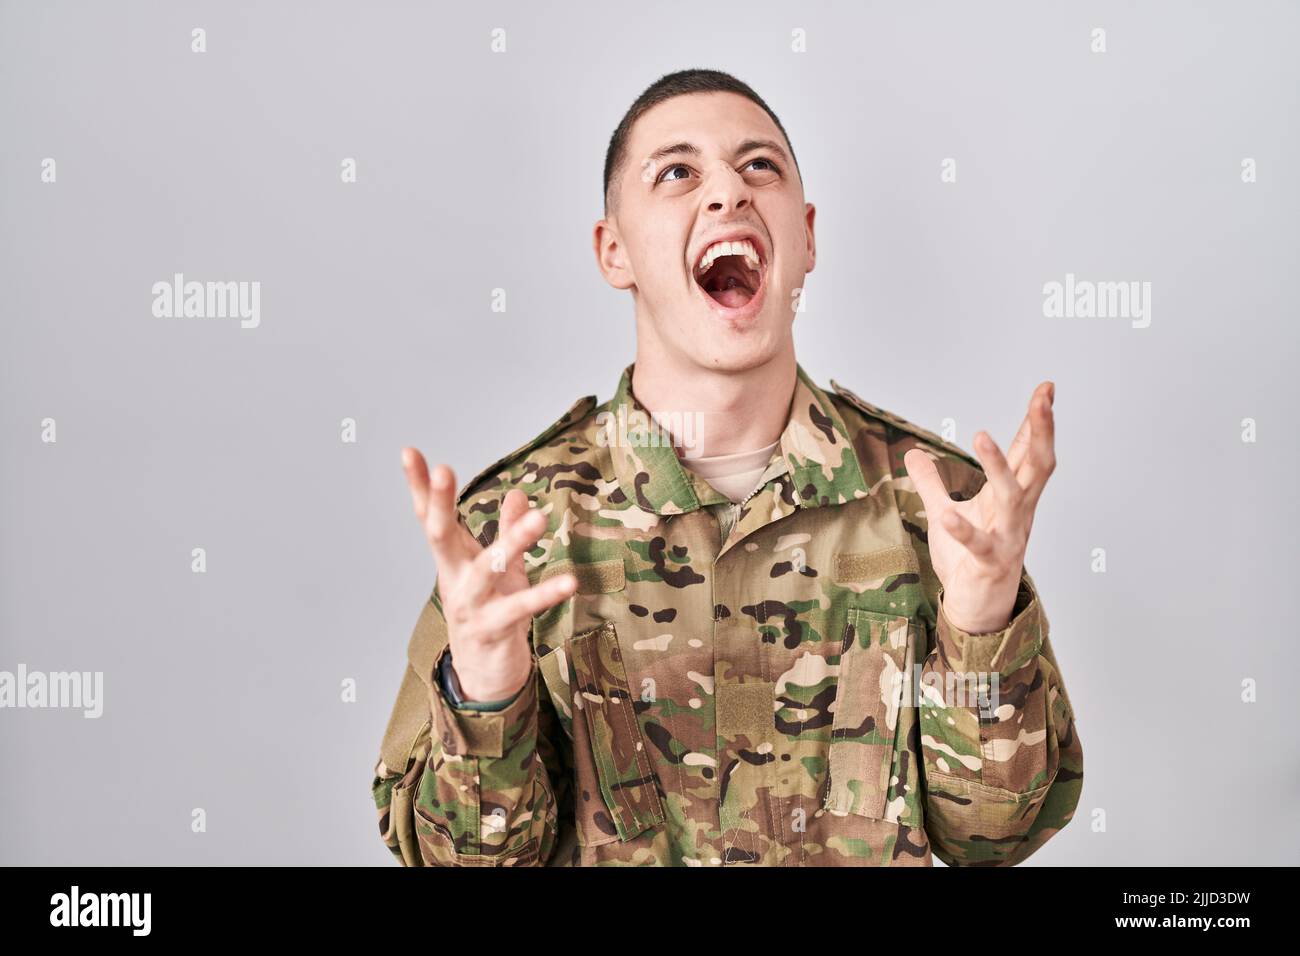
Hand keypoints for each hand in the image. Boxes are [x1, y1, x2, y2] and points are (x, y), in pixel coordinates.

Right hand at [401, 448, 576, 700]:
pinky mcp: (493, 629)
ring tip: (539, 519)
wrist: (485, 675)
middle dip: (440, 503)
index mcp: (453, 559)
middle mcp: (454, 579)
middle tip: (442, 470)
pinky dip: (545, 594)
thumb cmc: (493, 613)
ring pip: (487, 569)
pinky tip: (569, 583)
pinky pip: (520, 608)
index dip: (419, 486)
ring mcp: (470, 606)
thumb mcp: (501, 568)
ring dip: (512, 542)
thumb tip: (517, 493)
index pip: (431, 517)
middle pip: (440, 536)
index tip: (409, 452)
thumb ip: (507, 530)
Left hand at [902, 382, 1055, 633]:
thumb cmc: (968, 561)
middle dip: (1041, 431)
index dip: (1037, 421)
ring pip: (1012, 497)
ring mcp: (1006, 537)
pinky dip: (963, 530)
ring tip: (981, 435)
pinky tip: (948, 516)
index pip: (1028, 453)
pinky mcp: (988, 563)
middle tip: (1043, 400)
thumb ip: (931, 483)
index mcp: (1010, 498)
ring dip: (997, 466)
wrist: (978, 609)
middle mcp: (1016, 513)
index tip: (1046, 389)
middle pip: (1037, 466)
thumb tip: (914, 453)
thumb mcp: (945, 513)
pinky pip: (978, 545)